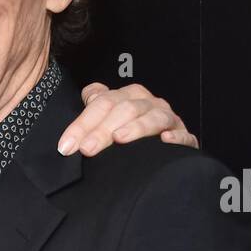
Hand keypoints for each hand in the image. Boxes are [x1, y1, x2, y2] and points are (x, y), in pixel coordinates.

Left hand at [57, 82, 198, 155]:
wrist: (157, 153)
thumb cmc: (125, 135)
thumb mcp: (106, 121)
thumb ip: (92, 110)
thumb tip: (83, 101)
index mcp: (127, 96)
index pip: (103, 102)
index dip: (82, 123)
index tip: (66, 146)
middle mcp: (148, 103)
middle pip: (125, 109)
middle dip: (103, 129)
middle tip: (86, 149)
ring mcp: (168, 119)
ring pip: (153, 118)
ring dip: (137, 128)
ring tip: (120, 139)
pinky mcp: (184, 137)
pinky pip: (184, 135)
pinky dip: (177, 137)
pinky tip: (165, 140)